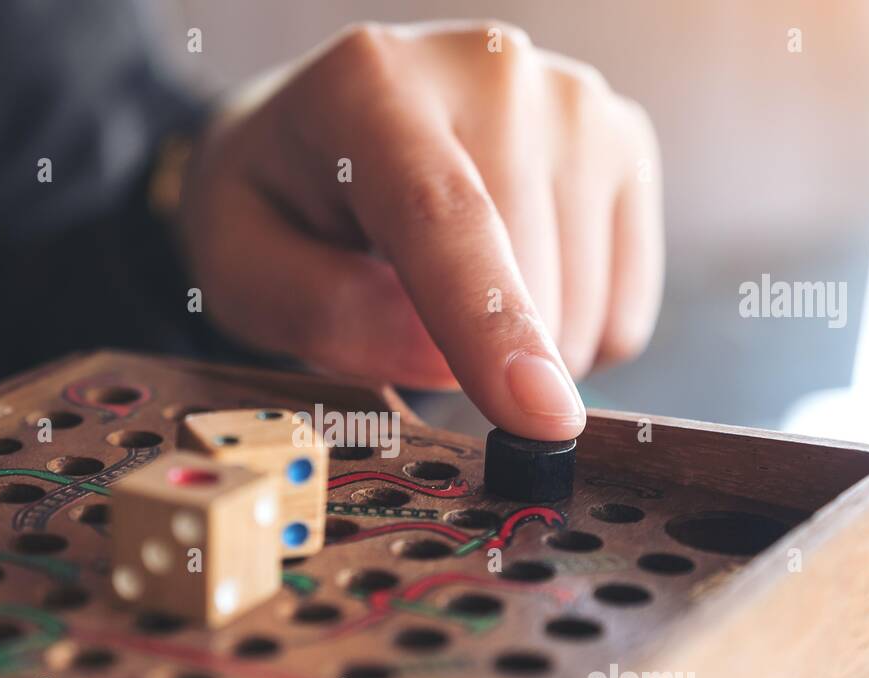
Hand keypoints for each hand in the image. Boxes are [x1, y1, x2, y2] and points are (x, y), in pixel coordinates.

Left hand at [179, 21, 662, 439]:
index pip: (446, 217)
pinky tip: (515, 285)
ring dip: (521, 350)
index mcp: (373, 85)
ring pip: (584, 310)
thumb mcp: (244, 268)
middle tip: (401, 314)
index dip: (492, 324)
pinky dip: (571, 337)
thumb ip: (324, 311)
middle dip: (471, 356)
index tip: (539, 415)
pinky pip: (622, 315)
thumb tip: (443, 360)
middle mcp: (492, 71)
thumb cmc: (283, 205)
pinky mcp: (624, 145)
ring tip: (452, 290)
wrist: (331, 134)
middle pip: (526, 279)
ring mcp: (572, 103)